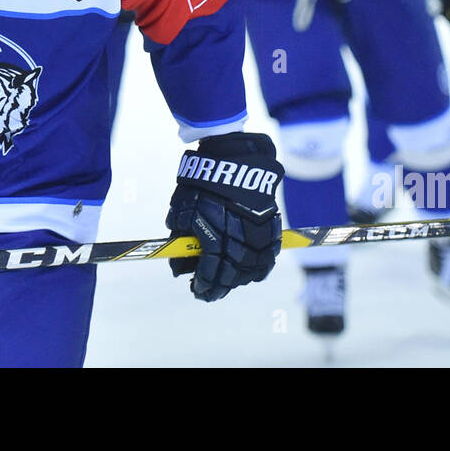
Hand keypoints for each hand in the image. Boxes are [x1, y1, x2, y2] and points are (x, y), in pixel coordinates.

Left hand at [164, 132, 282, 301]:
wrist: (231, 157)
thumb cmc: (200, 183)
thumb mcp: (182, 210)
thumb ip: (180, 240)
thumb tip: (178, 266)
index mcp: (214, 236)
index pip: (210, 272)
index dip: (203, 284)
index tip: (197, 290)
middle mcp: (238, 238)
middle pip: (232, 274)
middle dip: (220, 287)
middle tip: (211, 293)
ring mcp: (257, 232)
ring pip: (253, 267)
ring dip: (240, 279)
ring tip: (230, 283)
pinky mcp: (270, 223)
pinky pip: (271, 253)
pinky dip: (262, 266)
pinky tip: (253, 273)